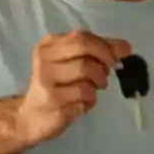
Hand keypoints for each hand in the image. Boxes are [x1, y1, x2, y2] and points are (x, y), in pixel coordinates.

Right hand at [15, 30, 131, 144]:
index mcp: (48, 45)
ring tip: (94, 88)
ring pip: (86, 69)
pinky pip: (84, 92)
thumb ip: (97, 53)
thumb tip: (125, 47)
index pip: (82, 36)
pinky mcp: (52, 98)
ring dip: (98, 81)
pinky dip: (91, 98)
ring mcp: (46, 78)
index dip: (106, 44)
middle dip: (103, 58)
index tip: (121, 53)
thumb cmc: (56, 88)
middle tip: (107, 72)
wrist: (29, 117)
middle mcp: (45, 58)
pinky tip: (84, 102)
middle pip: (84, 47)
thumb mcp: (72, 65)